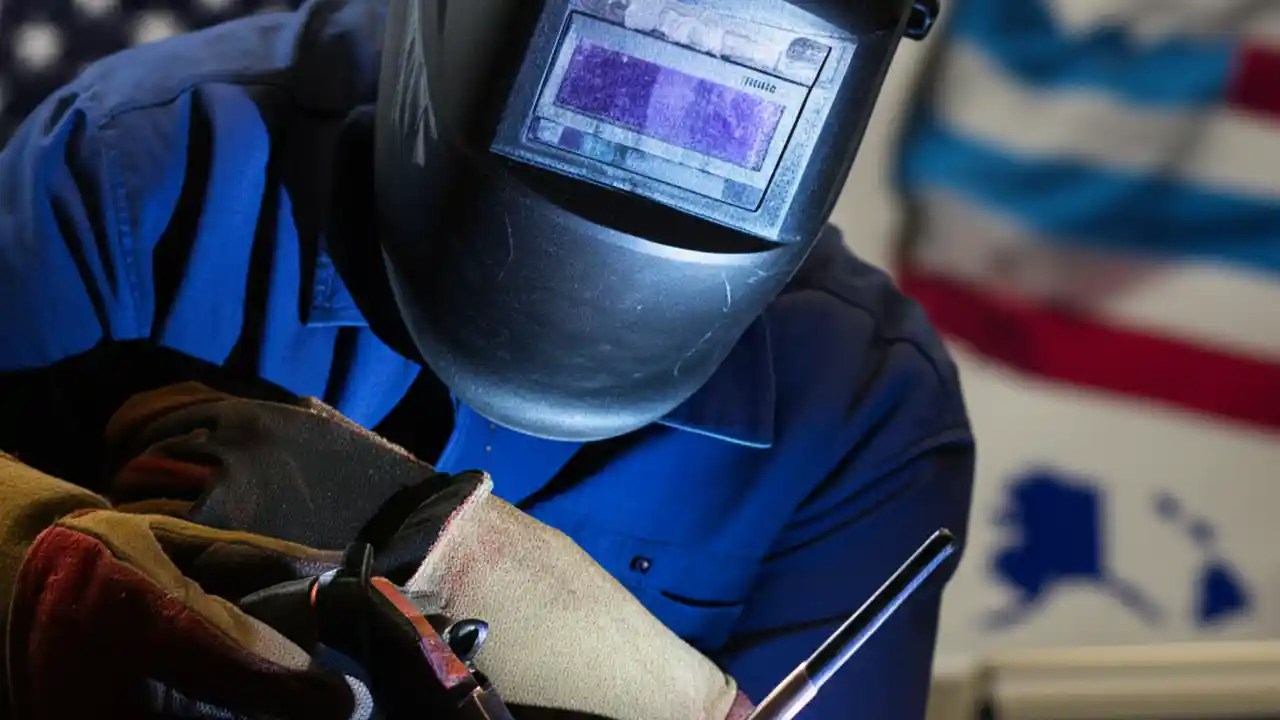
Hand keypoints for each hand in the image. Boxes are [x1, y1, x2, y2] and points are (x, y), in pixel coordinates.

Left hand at [102, 382, 443, 555]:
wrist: (408, 530)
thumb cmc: (365, 483)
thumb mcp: (311, 424)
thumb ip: (253, 415)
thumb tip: (193, 419)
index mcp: (253, 411)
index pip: (152, 408)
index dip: (128, 432)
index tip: (126, 452)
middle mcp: (232, 438)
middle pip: (139, 446)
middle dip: (130, 472)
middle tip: (138, 498)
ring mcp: (225, 483)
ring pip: (138, 485)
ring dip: (135, 505)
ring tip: (152, 526)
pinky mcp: (223, 530)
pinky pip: (154, 524)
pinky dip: (148, 533)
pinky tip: (166, 546)